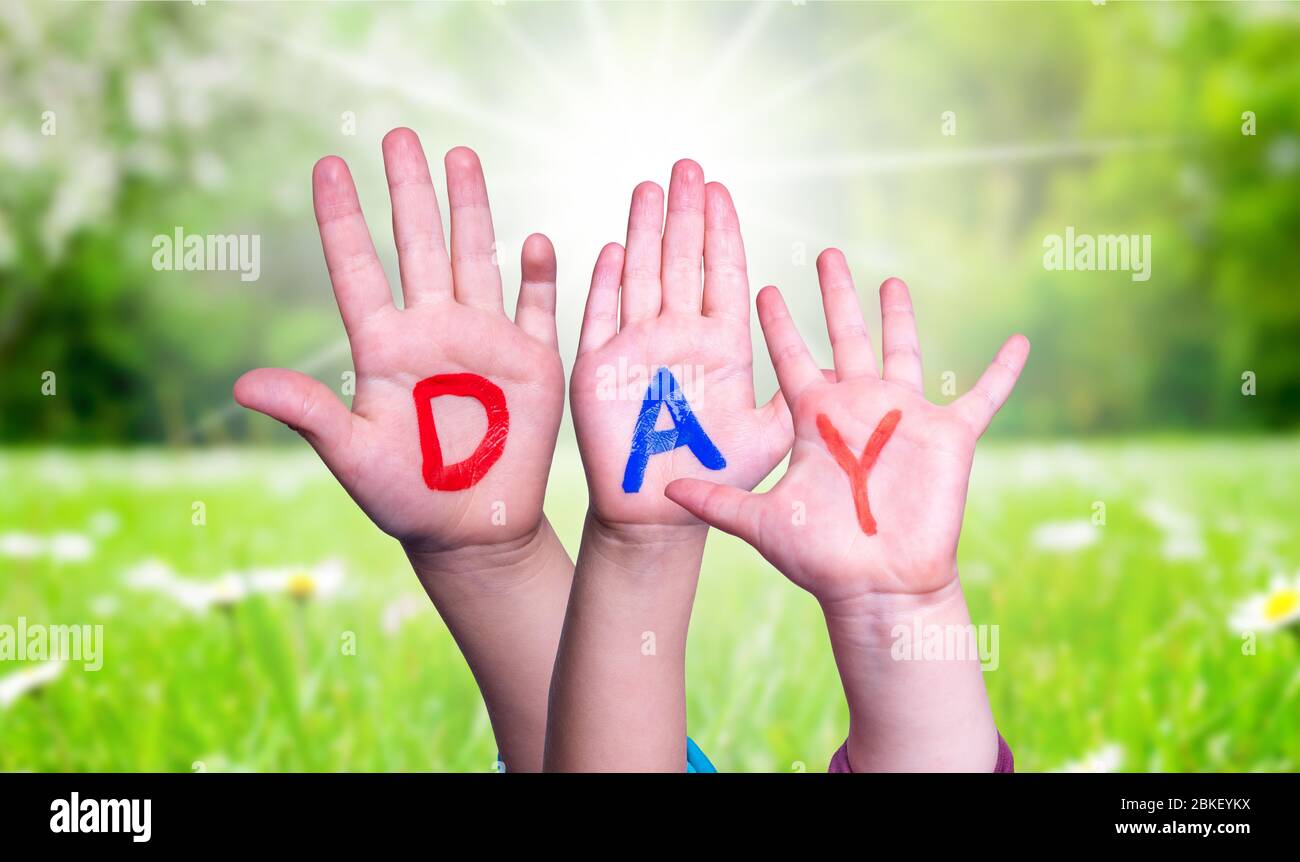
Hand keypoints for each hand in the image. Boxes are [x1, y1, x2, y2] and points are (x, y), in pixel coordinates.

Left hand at [235, 129, 564, 555]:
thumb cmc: (405, 498)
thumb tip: (241, 384)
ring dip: (470, 210)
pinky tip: (535, 240)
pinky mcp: (531, 363)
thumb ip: (309, 413)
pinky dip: (538, 276)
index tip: (328, 165)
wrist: (472, 530)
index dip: (342, 219)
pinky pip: (535, 308)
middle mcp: (432, 331)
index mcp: (384, 347)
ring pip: (475, 258)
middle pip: (418, 245)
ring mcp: (483, 342)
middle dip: (410, 190)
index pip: (358, 268)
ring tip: (461, 157)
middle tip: (399, 135)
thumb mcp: (352, 456)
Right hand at [570, 160, 790, 529]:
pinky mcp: (600, 368)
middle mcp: (679, 336)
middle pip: (682, 261)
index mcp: (721, 343)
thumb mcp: (770, 435)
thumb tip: (838, 366)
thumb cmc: (717, 471)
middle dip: (685, 214)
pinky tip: (614, 247)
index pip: (722, 273)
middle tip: (688, 166)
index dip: (721, 231)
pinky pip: (602, 316)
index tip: (722, 189)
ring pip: (642, 276)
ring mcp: (638, 347)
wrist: (659, 512)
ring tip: (650, 187)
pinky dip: (607, 284)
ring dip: (645, 232)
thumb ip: (795, 400)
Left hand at [666, 249, 1028, 603]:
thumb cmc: (820, 558)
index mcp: (814, 419)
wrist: (877, 586)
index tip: (763, 288)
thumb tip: (664, 492)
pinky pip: (984, 396)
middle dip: (836, 296)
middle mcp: (857, 407)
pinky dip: (1004, 372)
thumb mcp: (761, 522)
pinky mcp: (949, 435)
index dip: (779, 325)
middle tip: (826, 252)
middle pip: (846, 336)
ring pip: (903, 350)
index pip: (792, 358)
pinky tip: (1021, 341)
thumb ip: (716, 502)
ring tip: (892, 278)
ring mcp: (904, 416)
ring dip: (900, 315)